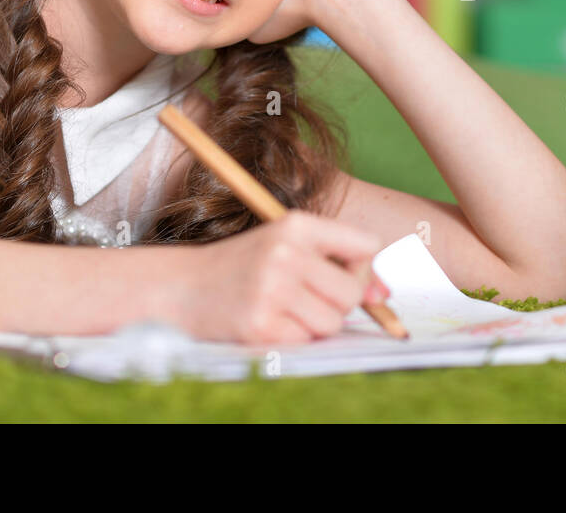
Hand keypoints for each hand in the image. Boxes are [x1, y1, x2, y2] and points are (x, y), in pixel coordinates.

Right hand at [170, 212, 392, 344]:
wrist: (181, 287)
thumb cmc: (244, 266)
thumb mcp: (287, 248)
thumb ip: (337, 263)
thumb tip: (384, 295)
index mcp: (297, 224)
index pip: (366, 244)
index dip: (361, 268)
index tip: (339, 275)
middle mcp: (286, 252)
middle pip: (352, 292)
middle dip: (338, 303)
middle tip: (307, 298)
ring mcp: (272, 289)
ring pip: (332, 322)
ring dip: (315, 324)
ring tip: (284, 309)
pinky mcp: (259, 324)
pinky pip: (305, 341)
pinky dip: (292, 338)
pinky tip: (267, 322)